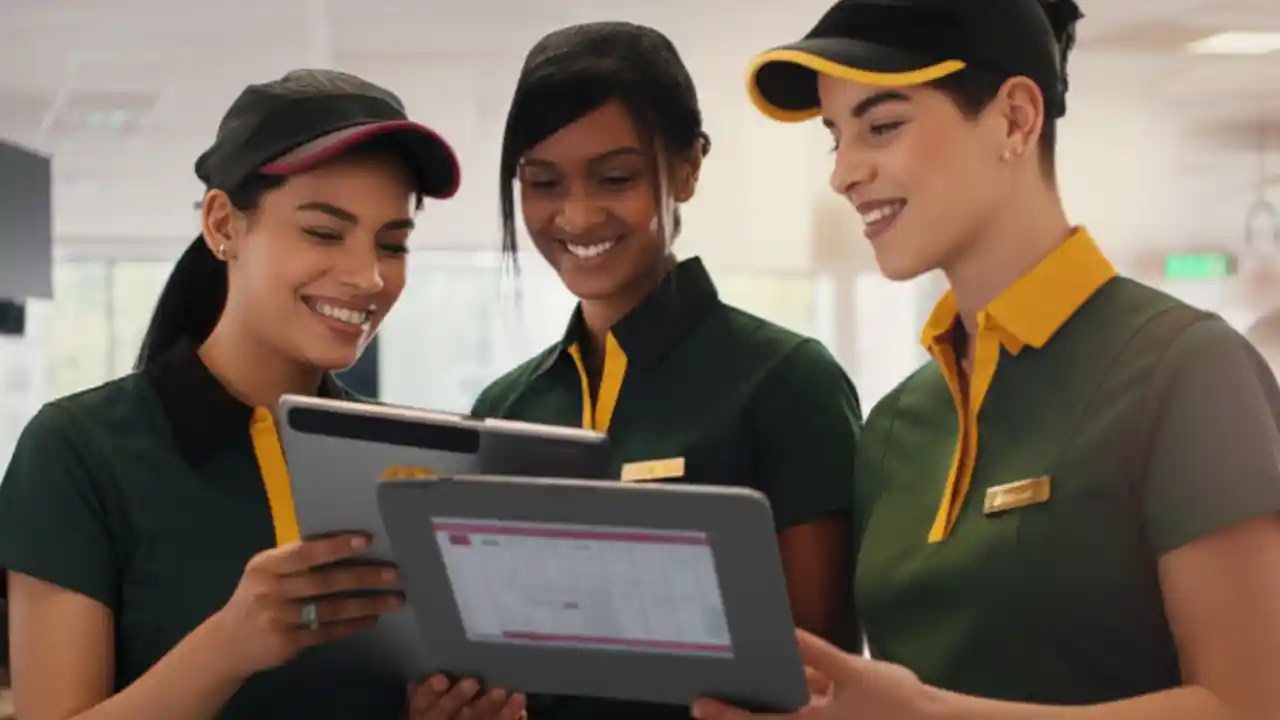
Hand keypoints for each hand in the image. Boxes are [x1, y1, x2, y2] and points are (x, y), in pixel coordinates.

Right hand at [206, 533, 403, 677]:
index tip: (367, 540)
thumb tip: (348, 544)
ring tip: (395, 599)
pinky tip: (371, 618)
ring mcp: (278, 619)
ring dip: (366, 604)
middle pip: (324, 582)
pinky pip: (327, 631)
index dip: (336, 547)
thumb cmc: (257, 596)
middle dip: (363, 577)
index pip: (305, 553)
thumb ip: (295, 559)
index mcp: (266, 566)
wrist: (228, 642)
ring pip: (331, 609)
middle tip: (394, 573)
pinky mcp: (287, 643)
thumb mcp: (266, 571)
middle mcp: (270, 591)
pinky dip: (352, 625)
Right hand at [407, 675, 526, 718]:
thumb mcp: (427, 693)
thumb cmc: (439, 699)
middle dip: (457, 698)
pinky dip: (507, 713)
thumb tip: (436, 655)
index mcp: (423, 708)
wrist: (452, 715)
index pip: (421, 701)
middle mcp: (440, 719)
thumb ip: (427, 680)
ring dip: (488, 706)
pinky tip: (518, 698)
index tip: (441, 679)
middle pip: (446, 711)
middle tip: (472, 682)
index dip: (429, 692)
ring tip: (500, 691)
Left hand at [690, 630, 941, 718]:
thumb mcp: (853, 670)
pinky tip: (789, 667)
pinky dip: (799, 688)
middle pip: (771, 717)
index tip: (701, 705)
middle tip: (708, 689)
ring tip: (743, 671)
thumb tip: (785, 634)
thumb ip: (816, 654)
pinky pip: (811, 703)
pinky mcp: (840, 716)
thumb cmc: (896, 701)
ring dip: (769, 696)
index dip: (729, 714)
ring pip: (790, 710)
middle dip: (742, 705)